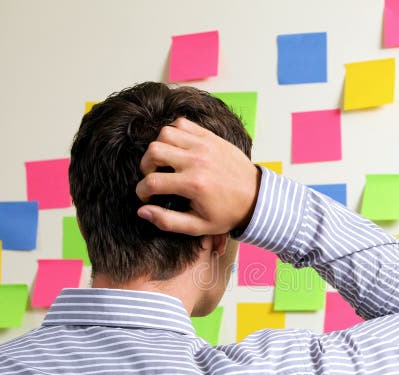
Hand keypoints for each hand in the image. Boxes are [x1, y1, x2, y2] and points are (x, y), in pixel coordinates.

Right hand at [135, 117, 260, 235]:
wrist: (256, 197)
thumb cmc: (228, 213)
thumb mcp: (198, 226)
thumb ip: (168, 221)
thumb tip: (142, 210)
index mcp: (194, 184)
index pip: (152, 181)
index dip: (142, 191)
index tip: (146, 196)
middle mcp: (198, 161)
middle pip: (154, 151)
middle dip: (145, 166)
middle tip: (153, 176)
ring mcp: (204, 145)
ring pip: (165, 133)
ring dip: (159, 147)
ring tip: (165, 162)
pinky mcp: (210, 137)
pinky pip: (182, 123)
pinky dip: (174, 132)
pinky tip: (177, 149)